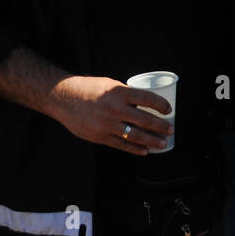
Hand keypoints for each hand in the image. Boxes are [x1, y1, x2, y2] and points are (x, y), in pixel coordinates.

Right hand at [50, 75, 172, 155]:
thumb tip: (143, 104)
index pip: (147, 99)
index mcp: (119, 92)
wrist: (64, 98)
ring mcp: (107, 124)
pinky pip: (122, 144)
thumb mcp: (109, 84)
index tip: (168, 110)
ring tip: (162, 144)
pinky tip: (144, 151)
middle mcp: (115, 109)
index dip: (160, 105)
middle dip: (160, 126)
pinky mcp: (100, 136)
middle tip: (170, 129)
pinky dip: (135, 148)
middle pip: (144, 120)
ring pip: (135, 135)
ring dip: (151, 141)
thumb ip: (125, 95)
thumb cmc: (88, 89)